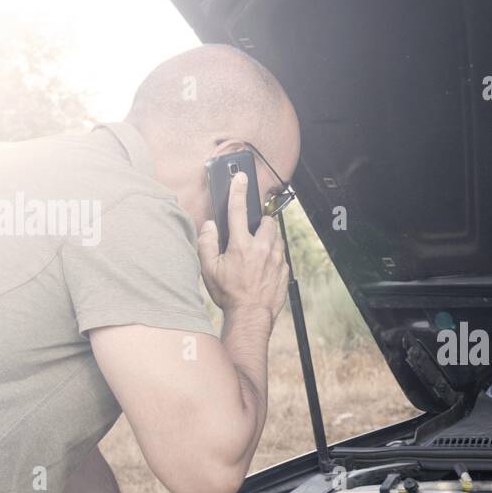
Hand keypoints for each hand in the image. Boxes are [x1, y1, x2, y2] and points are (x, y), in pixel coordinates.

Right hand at [198, 171, 289, 316]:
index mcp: (241, 245)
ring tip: (256, 255)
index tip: (241, 177)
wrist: (251, 316)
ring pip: (276, 238)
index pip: (238, 210)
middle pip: (266, 222)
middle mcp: (262, 248)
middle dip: (259, 224)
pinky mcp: (285, 270)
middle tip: (250, 236)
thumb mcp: (209, 269)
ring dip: (268, 240)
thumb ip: (206, 243)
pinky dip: (273, 257)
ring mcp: (276, 259)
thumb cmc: (229, 294)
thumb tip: (209, 226)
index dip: (238, 190)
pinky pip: (281, 256)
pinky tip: (263, 269)